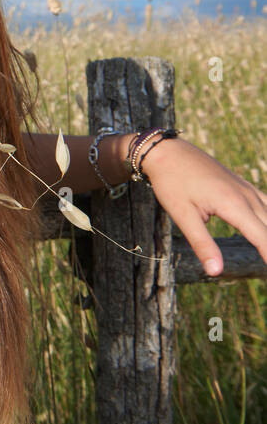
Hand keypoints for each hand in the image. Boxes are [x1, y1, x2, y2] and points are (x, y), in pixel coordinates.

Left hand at [141, 138, 266, 276]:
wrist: (167, 152)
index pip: (262, 237)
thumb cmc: (172, 183)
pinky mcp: (242, 185)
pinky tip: (266, 224)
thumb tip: (215, 271)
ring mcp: (246, 189)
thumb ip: (202, 244)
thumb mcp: (182, 215)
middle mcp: (246, 196)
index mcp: (233, 205)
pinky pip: (266, 203)